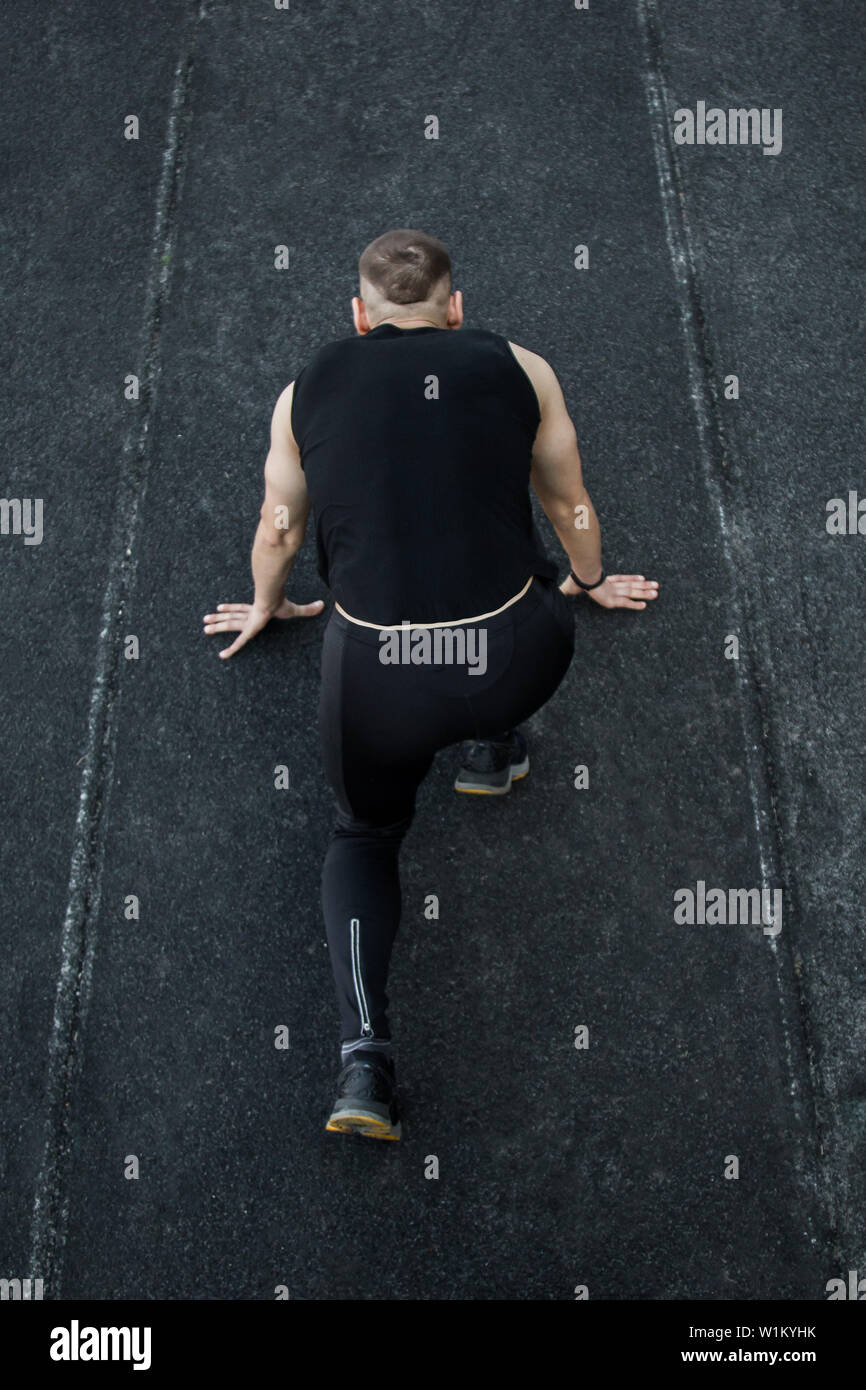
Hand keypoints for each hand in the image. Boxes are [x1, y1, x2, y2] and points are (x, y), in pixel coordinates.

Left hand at [202, 595, 324, 658]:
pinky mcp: (248, 629)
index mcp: (255, 610)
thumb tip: (323, 605)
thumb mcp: (294, 609)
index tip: (219, 608)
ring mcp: (246, 622)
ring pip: (229, 626)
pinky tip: (222, 656)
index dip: (230, 609)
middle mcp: (247, 616)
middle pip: (230, 618)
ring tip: (204, 629)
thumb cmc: (281, 602)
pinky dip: (231, 649)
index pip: (240, 609)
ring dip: (216, 627)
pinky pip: (238, 642)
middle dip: (217, 620)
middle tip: (204, 621)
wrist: (272, 598)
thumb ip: (306, 609)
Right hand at [559, 573, 658, 609]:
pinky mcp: (612, 599)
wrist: (582, 575)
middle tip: (657, 586)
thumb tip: (557, 591)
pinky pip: (626, 603)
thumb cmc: (576, 579)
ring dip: (645, 593)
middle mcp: (612, 586)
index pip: (622, 579)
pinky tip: (645, 605)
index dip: (632, 578)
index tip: (642, 578)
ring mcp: (614, 592)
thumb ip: (567, 590)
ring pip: (632, 593)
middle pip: (631, 586)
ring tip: (657, 592)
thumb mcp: (570, 586)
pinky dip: (635, 604)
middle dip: (645, 587)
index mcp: (605, 582)